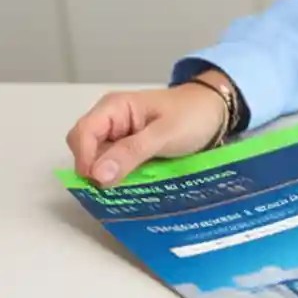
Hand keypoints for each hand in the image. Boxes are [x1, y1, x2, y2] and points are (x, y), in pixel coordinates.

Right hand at [65, 71, 230, 187]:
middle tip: (113, 189)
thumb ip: (131, 152)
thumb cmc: (192, 116)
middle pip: (85, 147)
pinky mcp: (129, 148)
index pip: (82, 134)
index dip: (85, 159)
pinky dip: (119, 175)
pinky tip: (130, 186)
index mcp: (113, 107)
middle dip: (94, 168)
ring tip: (123, 190)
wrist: (215, 112)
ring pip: (98, 159)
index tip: (98, 183)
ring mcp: (118, 134)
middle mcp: (110, 120)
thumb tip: (97, 175)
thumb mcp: (164, 134)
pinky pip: (114, 163)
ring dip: (107, 174)